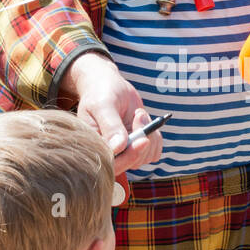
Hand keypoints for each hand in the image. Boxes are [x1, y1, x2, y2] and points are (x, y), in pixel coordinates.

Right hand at [65, 54, 163, 175]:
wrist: (108, 85)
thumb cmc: (100, 93)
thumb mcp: (102, 105)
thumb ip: (110, 126)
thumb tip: (118, 147)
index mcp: (95, 148)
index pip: (114, 164)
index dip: (130, 155)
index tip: (143, 139)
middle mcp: (109, 154)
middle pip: (132, 162)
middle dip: (141, 140)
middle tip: (139, 114)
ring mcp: (124, 152)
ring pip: (146, 156)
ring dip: (149, 134)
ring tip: (138, 113)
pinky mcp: (137, 147)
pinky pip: (154, 151)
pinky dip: (155, 136)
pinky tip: (143, 120)